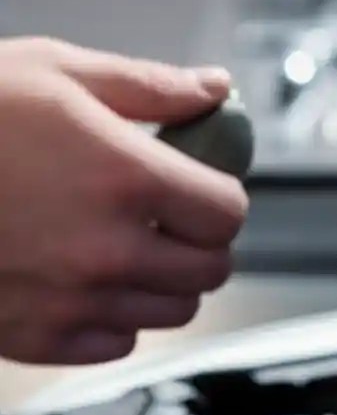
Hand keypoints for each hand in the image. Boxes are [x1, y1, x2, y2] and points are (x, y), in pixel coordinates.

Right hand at [0, 37, 246, 364]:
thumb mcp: (58, 71)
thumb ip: (151, 87)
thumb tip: (212, 88)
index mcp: (127, 178)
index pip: (228, 212)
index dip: (220, 194)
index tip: (202, 184)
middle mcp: (107, 249)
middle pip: (210, 270)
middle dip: (201, 240)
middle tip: (172, 215)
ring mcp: (69, 300)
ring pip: (171, 312)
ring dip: (164, 280)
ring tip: (130, 243)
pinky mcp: (30, 336)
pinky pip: (113, 343)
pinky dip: (114, 317)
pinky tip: (88, 277)